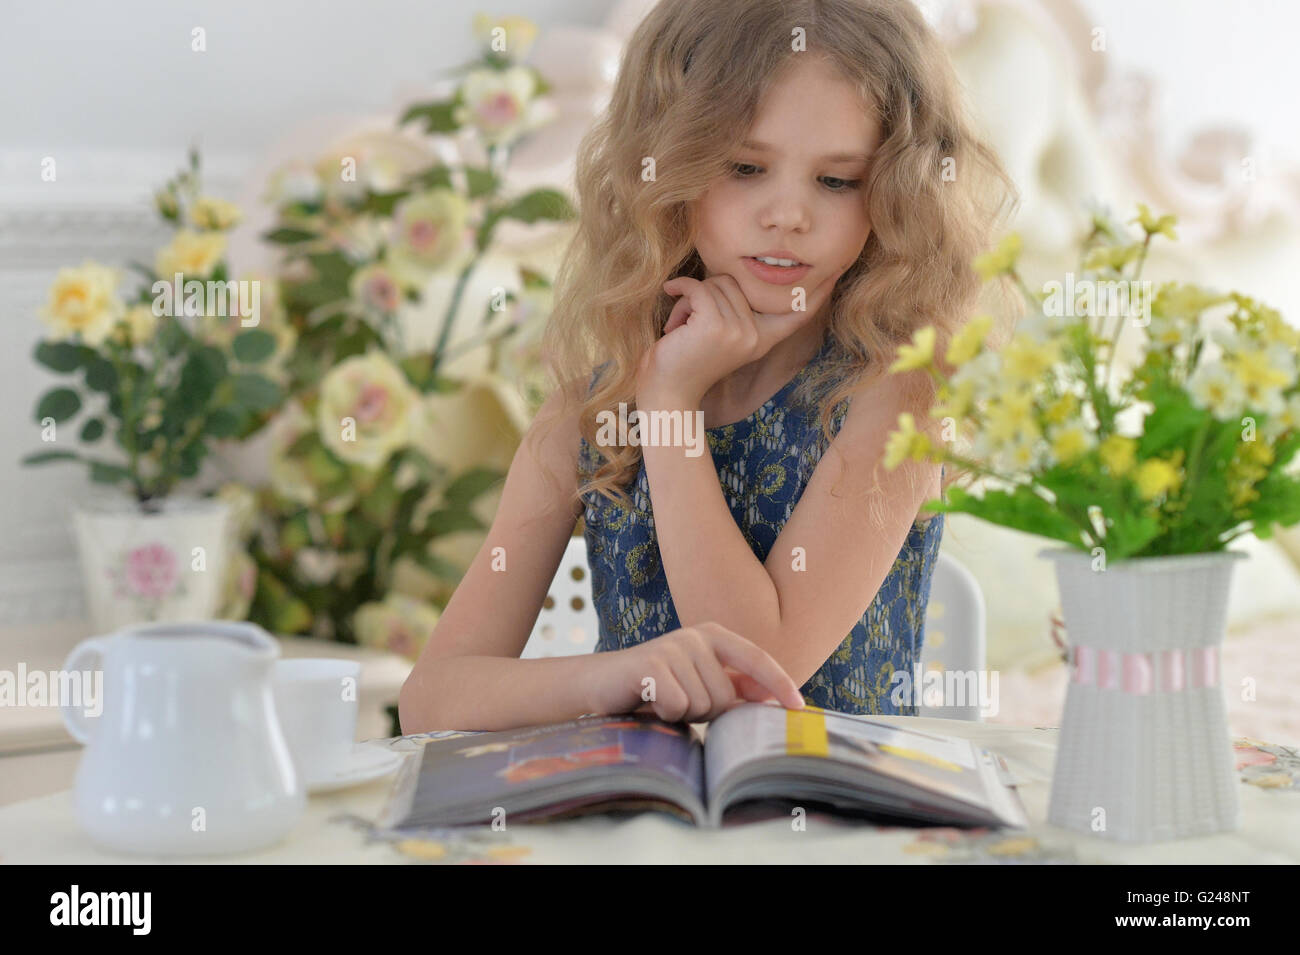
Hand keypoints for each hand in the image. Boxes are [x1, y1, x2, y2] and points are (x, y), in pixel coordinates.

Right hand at [586, 621, 805, 722]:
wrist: (601, 684)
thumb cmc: (658, 688)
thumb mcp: (700, 684)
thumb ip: (734, 686)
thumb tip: (773, 695)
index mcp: (713, 635)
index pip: (757, 659)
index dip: (780, 683)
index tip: (799, 707)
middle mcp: (695, 636)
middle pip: (727, 696)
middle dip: (707, 712)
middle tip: (679, 703)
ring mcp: (673, 647)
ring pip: (704, 704)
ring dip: (684, 714)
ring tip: (663, 701)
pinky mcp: (651, 664)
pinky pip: (679, 706)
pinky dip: (666, 714)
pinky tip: (649, 702)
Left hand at [637, 273, 817, 404]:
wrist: (667, 393)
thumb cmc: (685, 361)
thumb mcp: (722, 335)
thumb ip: (737, 311)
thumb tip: (741, 275)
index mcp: (763, 339)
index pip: (796, 313)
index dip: (817, 292)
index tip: (837, 272)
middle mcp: (756, 336)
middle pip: (736, 281)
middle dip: (706, 294)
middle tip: (690, 322)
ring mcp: (738, 331)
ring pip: (715, 284)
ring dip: (689, 300)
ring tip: (681, 327)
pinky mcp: (715, 325)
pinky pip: (697, 288)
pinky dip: (679, 291)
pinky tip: (671, 307)